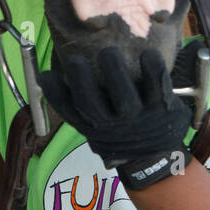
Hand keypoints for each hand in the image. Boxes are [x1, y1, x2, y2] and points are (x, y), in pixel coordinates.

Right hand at [38, 47, 192, 186]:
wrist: (156, 157)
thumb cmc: (121, 133)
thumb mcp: (97, 126)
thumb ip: (79, 105)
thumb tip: (47, 77)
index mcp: (93, 126)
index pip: (68, 111)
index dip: (55, 94)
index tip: (46, 74)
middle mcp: (113, 125)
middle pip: (92, 104)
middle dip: (81, 80)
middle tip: (75, 57)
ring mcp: (139, 118)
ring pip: (124, 96)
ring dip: (115, 71)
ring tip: (108, 51)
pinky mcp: (163, 109)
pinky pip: (158, 86)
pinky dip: (153, 69)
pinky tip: (147, 54)